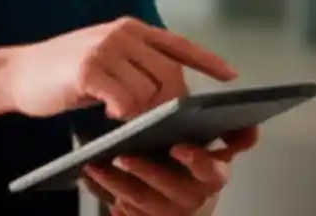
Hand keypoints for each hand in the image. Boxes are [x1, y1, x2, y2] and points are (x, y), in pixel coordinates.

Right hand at [0, 17, 236, 119]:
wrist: (17, 72)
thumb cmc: (63, 73)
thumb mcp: (105, 59)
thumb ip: (135, 66)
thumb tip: (171, 93)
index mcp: (130, 28)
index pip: (177, 44)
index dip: (207, 60)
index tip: (231, 76)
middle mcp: (121, 33)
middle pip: (168, 74)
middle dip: (170, 103)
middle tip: (158, 121)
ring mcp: (105, 48)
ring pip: (148, 91)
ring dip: (143, 113)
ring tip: (127, 119)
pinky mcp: (89, 69)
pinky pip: (124, 100)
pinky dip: (123, 114)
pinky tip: (110, 116)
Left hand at [85, 127, 259, 215]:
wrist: (182, 195)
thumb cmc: (189, 160)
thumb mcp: (205, 142)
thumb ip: (214, 129)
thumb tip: (225, 111)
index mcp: (212, 175)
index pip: (211, 170)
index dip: (197, 161)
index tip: (179, 147)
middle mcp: (194, 197)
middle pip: (171, 188)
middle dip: (146, 171)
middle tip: (123, 155)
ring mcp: (169, 212)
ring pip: (141, 200)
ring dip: (116, 182)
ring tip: (95, 164)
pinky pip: (123, 210)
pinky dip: (104, 192)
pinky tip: (90, 176)